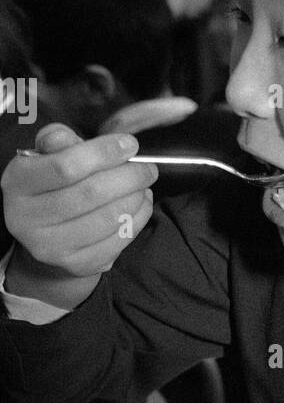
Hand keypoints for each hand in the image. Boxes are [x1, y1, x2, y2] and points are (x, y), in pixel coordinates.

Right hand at [1, 124, 158, 281]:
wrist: (48, 236)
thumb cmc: (54, 186)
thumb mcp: (48, 157)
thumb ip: (59, 141)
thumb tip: (67, 138)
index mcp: (17, 183)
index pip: (65, 166)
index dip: (104, 152)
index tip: (130, 145)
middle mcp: (27, 218)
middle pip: (92, 193)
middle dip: (130, 176)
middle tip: (148, 168)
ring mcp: (51, 246)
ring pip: (110, 217)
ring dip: (137, 196)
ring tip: (143, 185)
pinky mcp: (77, 264)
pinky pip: (120, 238)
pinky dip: (139, 217)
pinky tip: (140, 203)